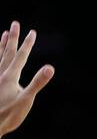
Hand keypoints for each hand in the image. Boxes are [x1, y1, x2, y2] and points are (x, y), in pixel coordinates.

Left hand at [0, 23, 53, 138]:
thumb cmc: (8, 115)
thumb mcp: (26, 100)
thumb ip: (38, 82)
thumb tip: (50, 68)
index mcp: (10, 77)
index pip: (20, 56)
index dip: (27, 44)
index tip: (32, 32)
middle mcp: (0, 74)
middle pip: (7, 52)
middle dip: (13, 38)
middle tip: (15, 24)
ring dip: (2, 45)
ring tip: (4, 34)